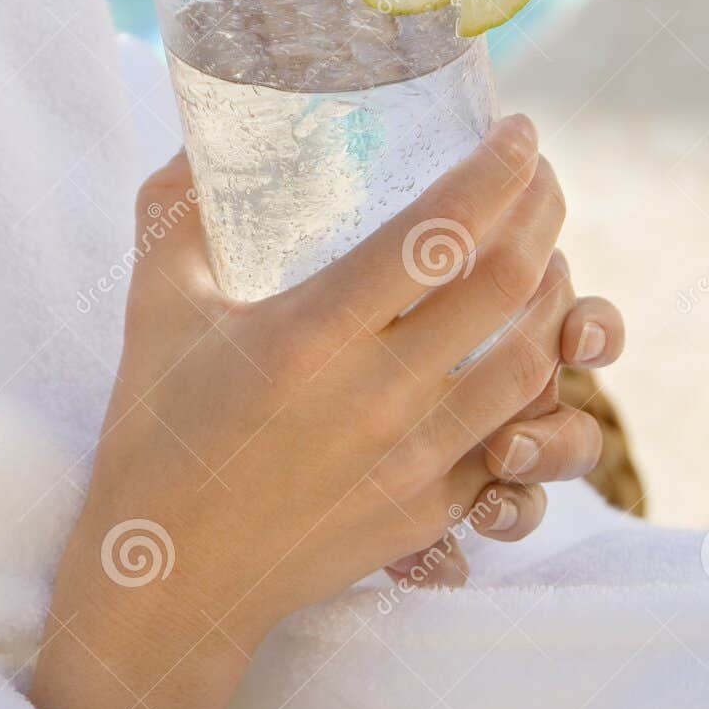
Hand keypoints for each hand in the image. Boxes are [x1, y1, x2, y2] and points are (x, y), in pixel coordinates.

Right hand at [30, 112, 597, 708]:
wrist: (173, 578)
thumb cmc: (156, 432)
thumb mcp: (154, 309)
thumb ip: (175, 215)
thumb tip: (196, 145)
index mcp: (310, 333)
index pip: (435, 233)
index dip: (494, 171)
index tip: (517, 130)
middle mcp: (376, 393)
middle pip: (506, 284)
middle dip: (542, 212)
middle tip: (537, 175)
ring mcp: (413, 457)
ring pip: (533, 363)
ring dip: (554, 294)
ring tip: (543, 254)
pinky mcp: (431, 507)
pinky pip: (514, 436)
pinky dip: (534, 384)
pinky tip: (523, 351)